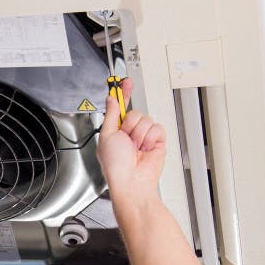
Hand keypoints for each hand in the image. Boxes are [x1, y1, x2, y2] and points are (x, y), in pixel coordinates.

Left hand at [96, 79, 165, 217]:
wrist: (131, 181)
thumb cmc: (115, 166)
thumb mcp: (107, 136)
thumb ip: (111, 115)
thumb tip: (111, 99)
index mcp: (115, 132)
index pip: (121, 108)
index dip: (123, 95)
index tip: (125, 82)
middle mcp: (129, 134)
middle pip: (135, 112)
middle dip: (130, 125)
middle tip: (126, 140)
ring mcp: (143, 137)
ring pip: (146, 119)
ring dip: (139, 134)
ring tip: (135, 148)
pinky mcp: (157, 141)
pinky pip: (157, 127)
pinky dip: (150, 138)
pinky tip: (146, 149)